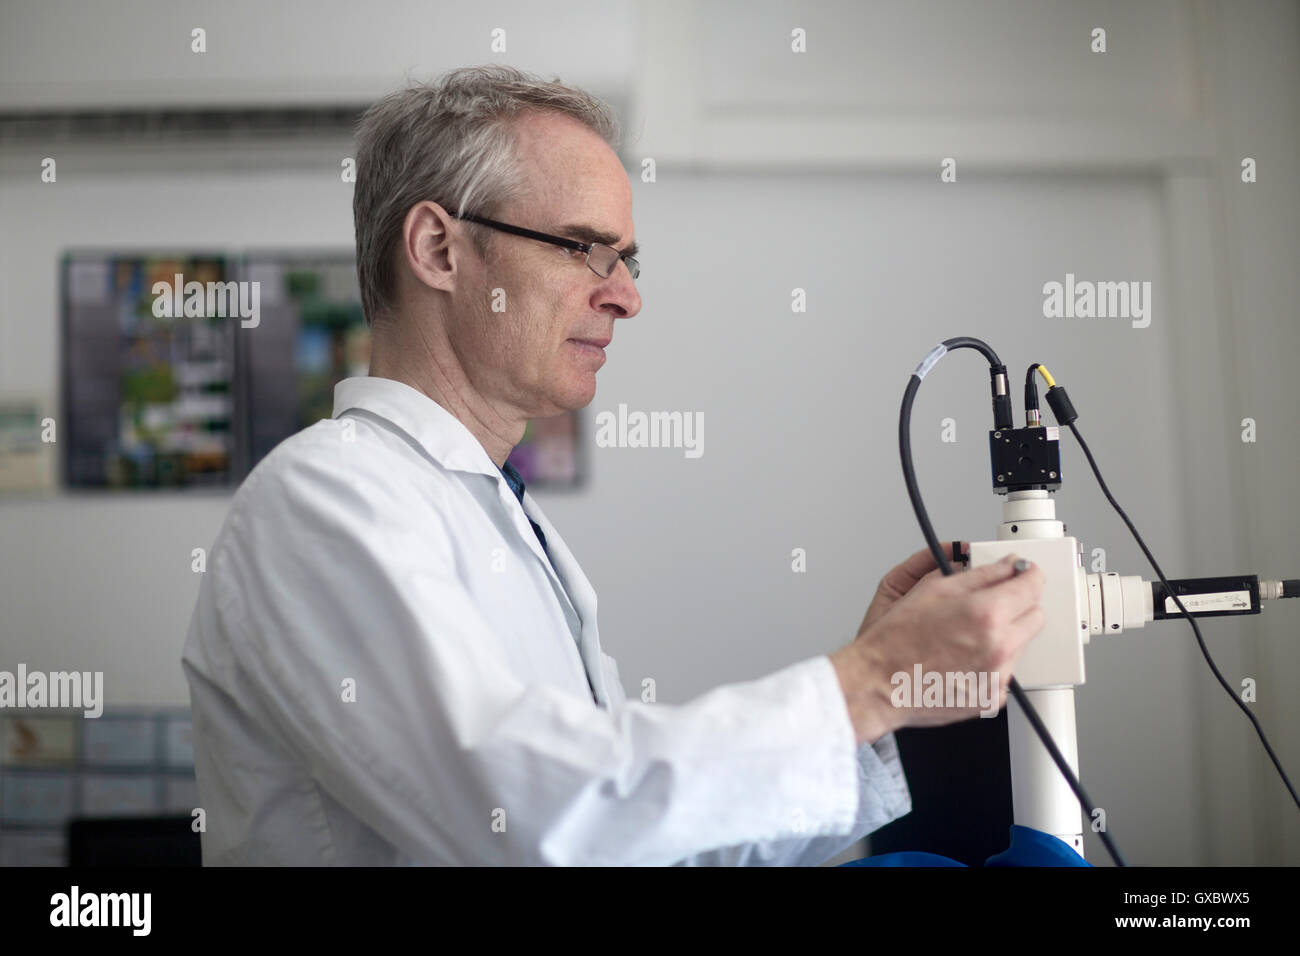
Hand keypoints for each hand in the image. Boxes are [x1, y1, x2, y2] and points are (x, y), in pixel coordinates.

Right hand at [832, 552, 1045, 744]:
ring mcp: (998, 676)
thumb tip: (1007, 567)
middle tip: (992, 602)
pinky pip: (1007, 671)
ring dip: (1005, 633)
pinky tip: (964, 657)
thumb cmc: (896, 640)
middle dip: (1019, 604)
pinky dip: (993, 661)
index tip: (1022, 572)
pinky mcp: (993, 697)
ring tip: (967, 635)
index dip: (1027, 573)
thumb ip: (981, 574)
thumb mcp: (934, 590)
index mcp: (986, 614)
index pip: (1032, 585)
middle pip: (1036, 615)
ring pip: (1022, 644)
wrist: (879, 684)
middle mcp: (999, 647)